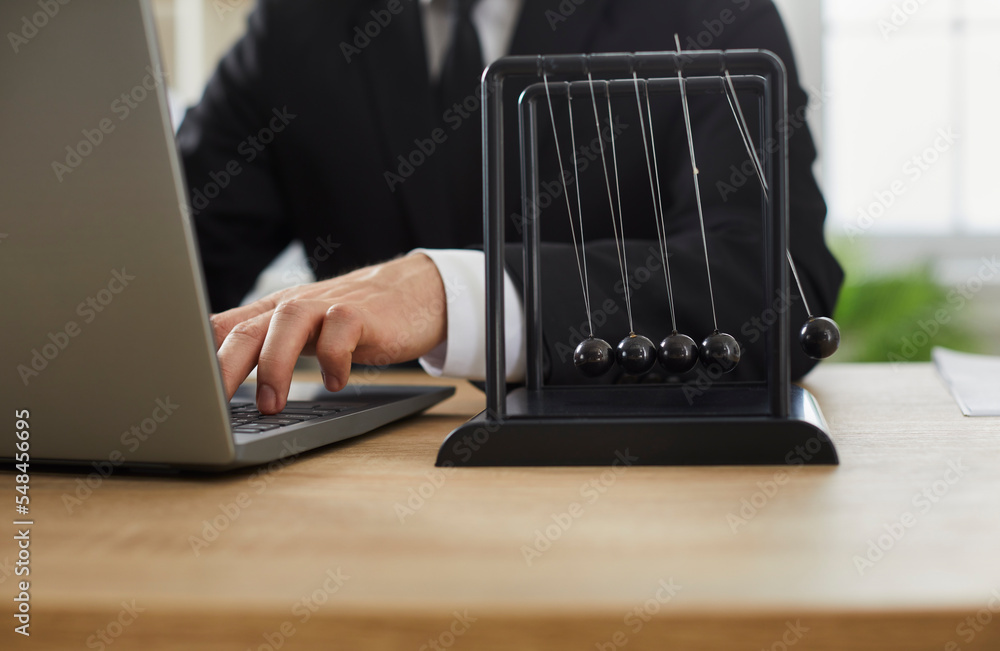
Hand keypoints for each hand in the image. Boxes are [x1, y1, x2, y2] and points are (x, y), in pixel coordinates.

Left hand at [211, 253, 446, 412]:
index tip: (180, 395)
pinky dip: (334, 360)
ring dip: (274, 365)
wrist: (412, 293)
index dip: (195, 359)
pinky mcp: (359, 313)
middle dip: (221, 369)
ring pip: (286, 324)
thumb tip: (216, 379)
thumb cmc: (351, 319)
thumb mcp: (300, 332)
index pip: (220, 330)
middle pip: (245, 330)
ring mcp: (325, 307)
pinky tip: (336, 383)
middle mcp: (291, 307)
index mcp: (269, 314)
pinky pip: (340, 333)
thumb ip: (263, 345)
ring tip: (271, 404)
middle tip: (209, 407)